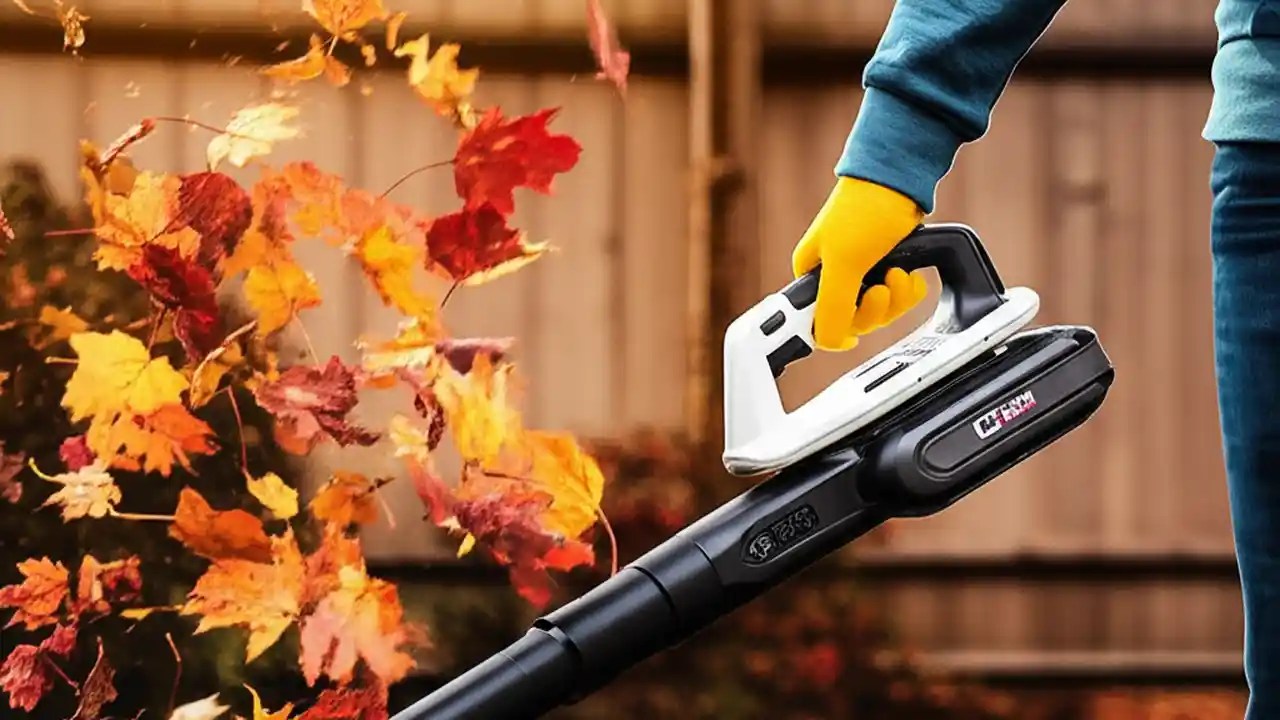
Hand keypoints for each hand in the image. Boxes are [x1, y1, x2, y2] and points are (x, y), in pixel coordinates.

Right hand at [791, 177, 928, 350]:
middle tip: (883, 287)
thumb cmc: (865, 209)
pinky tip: (912, 274)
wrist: (899, 175)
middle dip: (877, 308)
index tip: (860, 316)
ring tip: (900, 272)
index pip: (821, 323)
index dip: (844, 325)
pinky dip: (909, 289)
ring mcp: (860, 269)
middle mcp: (833, 275)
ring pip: (879, 309)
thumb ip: (831, 309)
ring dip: (896, 298)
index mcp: (811, 276)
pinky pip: (897, 294)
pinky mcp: (884, 262)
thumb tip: (826, 342)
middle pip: (855, 320)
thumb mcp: (843, 266)